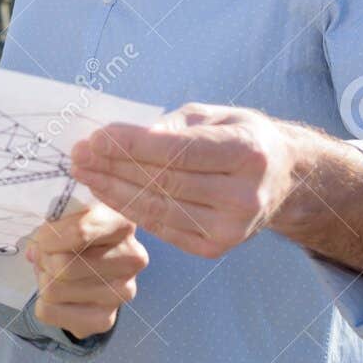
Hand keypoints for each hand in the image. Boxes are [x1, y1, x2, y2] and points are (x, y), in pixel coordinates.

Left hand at [27, 203, 147, 339]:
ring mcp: (121, 292)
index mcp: (122, 226)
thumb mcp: (68, 219)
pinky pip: (49, 312)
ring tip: (52, 274)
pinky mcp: (105, 320)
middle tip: (44, 257)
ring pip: (52, 290)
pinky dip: (43, 303)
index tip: (42, 239)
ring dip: (43, 280)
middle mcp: (130, 260)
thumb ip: (53, 226)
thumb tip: (37, 250)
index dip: (49, 237)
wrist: (93, 270)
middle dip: (44, 260)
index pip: (80, 232)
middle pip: (63, 265)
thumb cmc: (78, 239)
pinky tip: (58, 296)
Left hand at [70, 103, 297, 260]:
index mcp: (247, 152)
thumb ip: (171, 125)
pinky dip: (129, 209)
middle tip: (78, 153)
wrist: (283, 179)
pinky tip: (105, 192)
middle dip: (113, 166)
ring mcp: (231, 228)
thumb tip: (121, 139)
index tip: (95, 137)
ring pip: (157, 207)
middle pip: (163, 181)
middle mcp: (244, 195)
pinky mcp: (216, 247)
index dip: (132, 145)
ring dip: (112, 189)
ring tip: (83, 171)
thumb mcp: (214, 115)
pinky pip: (161, 227)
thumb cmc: (242, 138)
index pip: (178, 151)